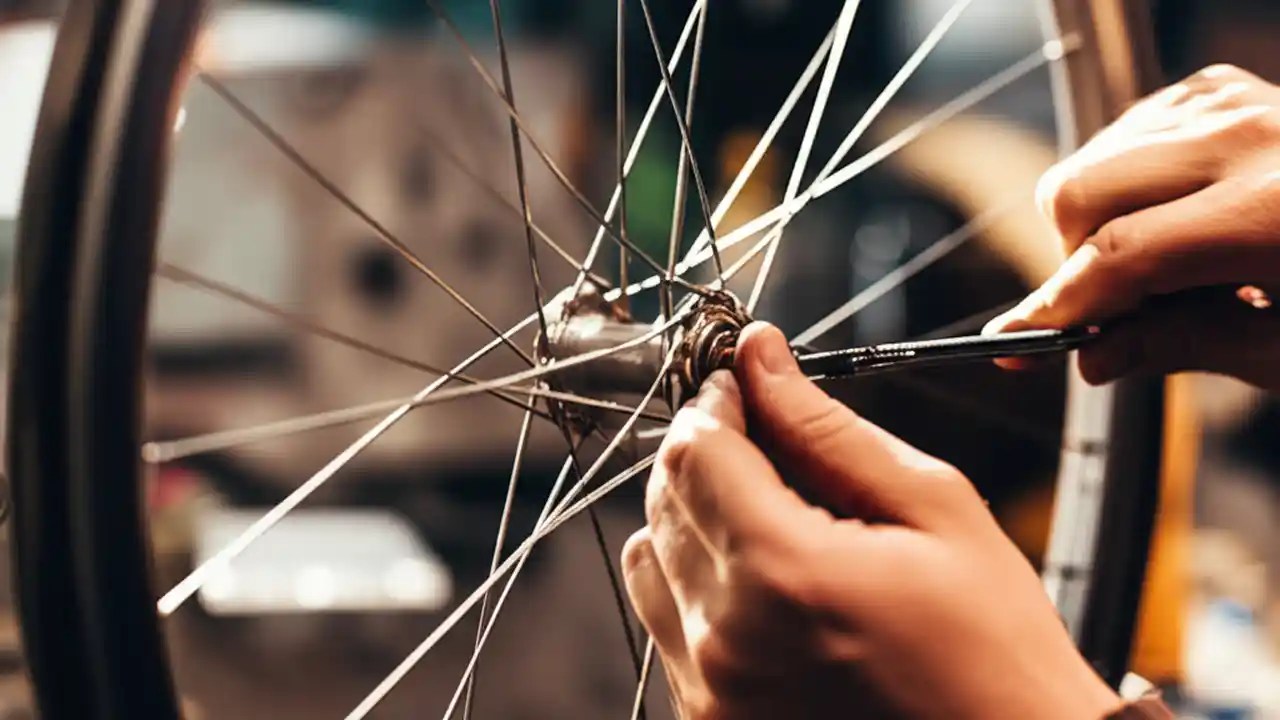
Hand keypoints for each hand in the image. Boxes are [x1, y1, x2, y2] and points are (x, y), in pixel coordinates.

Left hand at [622, 322, 1119, 719]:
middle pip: (662, 498)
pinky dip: (700, 582)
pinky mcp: (710, 718)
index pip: (693, 451)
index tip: (745, 385)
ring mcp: (710, 687)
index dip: (715, 401)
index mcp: (784, 572)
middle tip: (769, 442)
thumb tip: (762, 357)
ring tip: (773, 518)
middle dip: (707, 451)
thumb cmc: (993, 648)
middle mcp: (726, 636)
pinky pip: (667, 621)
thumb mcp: (935, 510)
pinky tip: (769, 581)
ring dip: (695, 516)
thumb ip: (828, 429)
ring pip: (649, 558)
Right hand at [985, 64, 1279, 390]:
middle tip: (1120, 306)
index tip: (1019, 341)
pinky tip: (1172, 217)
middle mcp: (1253, 137)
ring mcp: (1235, 101)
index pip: (1120, 256)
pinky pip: (1126, 133)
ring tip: (1165, 263)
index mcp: (1276, 212)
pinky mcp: (1223, 89)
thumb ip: (1178, 344)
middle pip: (1083, 191)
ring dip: (1098, 222)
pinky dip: (1126, 182)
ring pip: (1094, 158)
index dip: (1059, 306)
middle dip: (1076, 259)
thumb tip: (1086, 355)